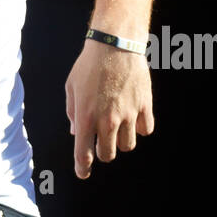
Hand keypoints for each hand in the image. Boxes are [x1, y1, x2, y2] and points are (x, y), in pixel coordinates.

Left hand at [65, 39, 153, 178]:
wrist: (115, 44)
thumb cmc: (89, 64)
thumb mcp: (72, 86)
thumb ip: (72, 112)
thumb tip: (75, 131)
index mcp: (85, 116)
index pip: (83, 153)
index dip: (82, 168)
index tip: (82, 172)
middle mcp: (107, 120)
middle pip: (107, 154)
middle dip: (102, 151)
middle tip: (101, 140)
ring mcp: (127, 114)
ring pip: (127, 146)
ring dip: (121, 140)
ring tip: (117, 125)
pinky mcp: (144, 106)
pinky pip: (145, 130)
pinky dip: (139, 128)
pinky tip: (133, 117)